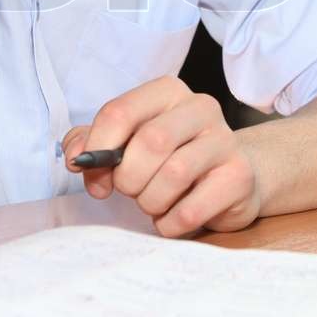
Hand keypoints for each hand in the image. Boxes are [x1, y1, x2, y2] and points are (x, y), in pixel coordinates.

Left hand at [62, 76, 262, 236]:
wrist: (228, 180)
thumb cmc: (170, 159)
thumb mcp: (127, 143)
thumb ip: (92, 143)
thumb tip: (77, 158)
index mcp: (168, 92)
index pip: (120, 112)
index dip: (97, 148)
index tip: (92, 174)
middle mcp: (201, 108)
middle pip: (150, 143)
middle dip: (128, 178)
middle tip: (129, 190)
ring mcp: (226, 141)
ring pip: (173, 175)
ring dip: (150, 201)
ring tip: (154, 203)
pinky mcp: (239, 177)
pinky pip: (190, 210)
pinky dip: (169, 224)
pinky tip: (171, 219)